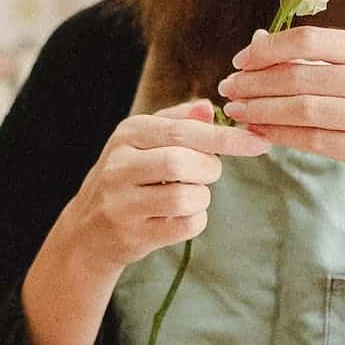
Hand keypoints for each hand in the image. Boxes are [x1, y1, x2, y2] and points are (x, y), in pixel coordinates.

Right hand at [50, 99, 266, 273]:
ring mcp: (122, 203)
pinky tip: (179, 216)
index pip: (184, 131)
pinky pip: (185, 226)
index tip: (258, 143)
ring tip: (187, 196)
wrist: (86, 231)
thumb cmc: (125, 179)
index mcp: (127, 135)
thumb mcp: (141, 142)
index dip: (225, 138)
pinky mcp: (132, 235)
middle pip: (183, 162)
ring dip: (201, 197)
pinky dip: (195, 220)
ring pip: (186, 196)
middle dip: (208, 169)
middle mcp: (120, 166)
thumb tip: (209, 109)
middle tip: (205, 173)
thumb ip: (177, 122)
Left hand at [217, 26, 344, 251]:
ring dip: (262, 109)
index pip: (313, 40)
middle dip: (257, 82)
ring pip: (306, 109)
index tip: (239, 60)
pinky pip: (315, 140)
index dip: (269, 49)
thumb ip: (315, 63)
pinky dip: (280, 135)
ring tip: (235, 111)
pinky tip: (257, 132)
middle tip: (227, 88)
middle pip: (304, 76)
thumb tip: (258, 40)